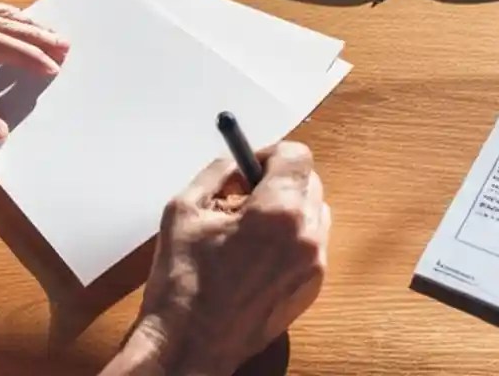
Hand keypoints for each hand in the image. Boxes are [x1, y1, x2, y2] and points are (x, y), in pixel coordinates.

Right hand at [105, 142, 329, 375]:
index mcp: (278, 212)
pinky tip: (257, 256)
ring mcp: (314, 265)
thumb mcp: (184, 210)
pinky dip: (292, 239)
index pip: (297, 155)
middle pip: (310, 182)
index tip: (249, 166)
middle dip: (279, 180)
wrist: (191, 345)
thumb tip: (237, 162)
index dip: (270, 153)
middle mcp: (306, 236)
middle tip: (244, 196)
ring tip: (249, 230)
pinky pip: (312, 246)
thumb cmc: (183, 282)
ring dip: (289, 210)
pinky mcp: (312, 287)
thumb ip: (217, 173)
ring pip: (314, 214)